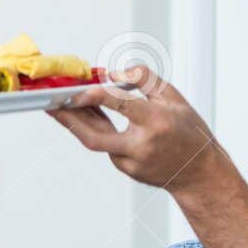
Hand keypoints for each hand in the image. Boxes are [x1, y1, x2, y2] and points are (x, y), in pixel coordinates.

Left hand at [47, 66, 224, 193]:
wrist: (198, 172)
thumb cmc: (189, 131)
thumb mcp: (174, 98)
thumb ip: (144, 80)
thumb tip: (112, 75)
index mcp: (157, 122)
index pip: (121, 106)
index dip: (97, 97)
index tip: (77, 89)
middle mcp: (141, 145)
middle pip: (94, 136)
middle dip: (68, 120)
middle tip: (49, 104)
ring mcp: (131, 162)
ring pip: (95, 141)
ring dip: (76, 122)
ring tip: (58, 105)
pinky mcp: (126, 170)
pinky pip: (105, 146)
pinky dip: (95, 130)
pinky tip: (85, 115)